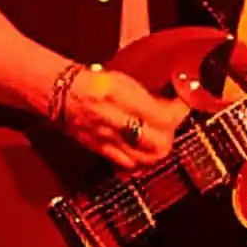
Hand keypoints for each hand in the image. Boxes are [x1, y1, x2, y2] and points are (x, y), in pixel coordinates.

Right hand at [62, 69, 189, 170]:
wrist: (62, 94)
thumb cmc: (93, 83)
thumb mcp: (124, 81)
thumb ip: (148, 96)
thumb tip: (173, 107)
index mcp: (119, 95)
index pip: (162, 115)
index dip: (179, 113)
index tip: (184, 106)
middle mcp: (113, 119)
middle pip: (158, 143)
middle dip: (171, 135)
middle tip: (173, 124)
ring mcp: (107, 139)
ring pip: (146, 158)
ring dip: (159, 150)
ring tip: (161, 138)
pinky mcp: (101, 151)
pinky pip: (129, 165)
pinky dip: (143, 161)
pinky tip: (146, 151)